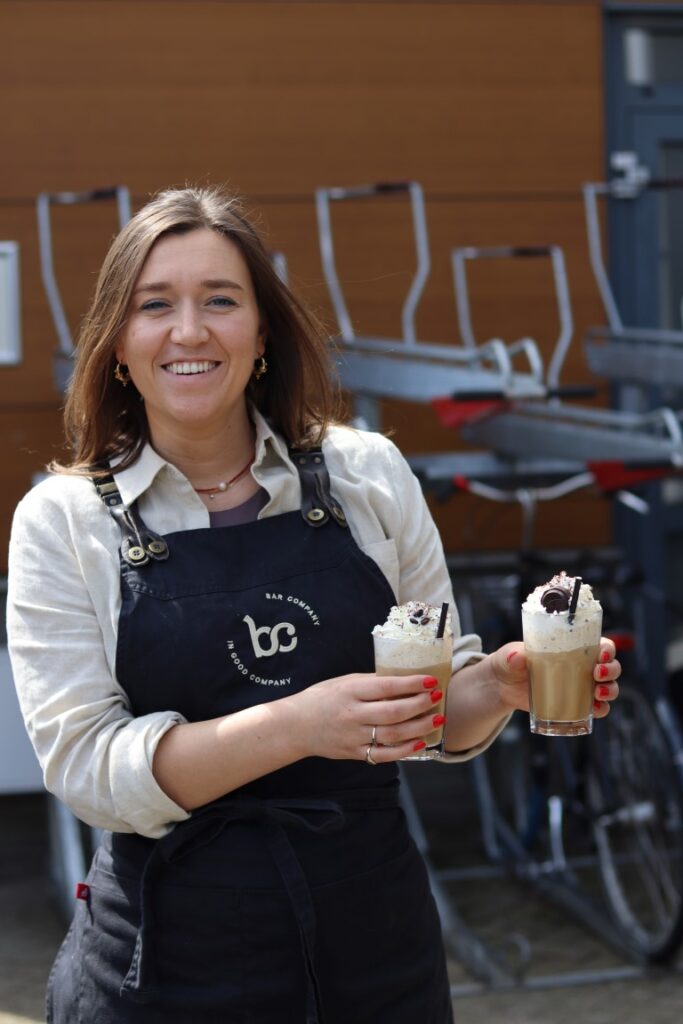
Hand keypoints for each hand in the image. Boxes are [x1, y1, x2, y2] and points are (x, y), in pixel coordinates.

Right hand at [289, 672, 444, 762]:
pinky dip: (404, 750)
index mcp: (350, 691)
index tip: (431, 680)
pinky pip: (384, 754)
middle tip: (438, 697)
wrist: (296, 725)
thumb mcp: (343, 682)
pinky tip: (420, 742)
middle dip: (420, 705)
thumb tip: (402, 679)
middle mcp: (352, 714)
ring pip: (393, 734)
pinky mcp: (354, 753)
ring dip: (419, 727)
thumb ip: (371, 682)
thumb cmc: (321, 698)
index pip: (386, 687)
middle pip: (393, 712)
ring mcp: (354, 736)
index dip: (411, 684)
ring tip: (437, 719)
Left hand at [489, 637, 621, 718]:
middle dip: (611, 670)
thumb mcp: (509, 656)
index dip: (608, 648)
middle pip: (611, 666)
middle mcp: (583, 666)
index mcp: (573, 647)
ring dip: (610, 691)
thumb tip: (517, 657)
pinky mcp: (576, 704)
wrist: (503, 688)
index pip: (601, 644)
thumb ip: (512, 655)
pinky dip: (600, 710)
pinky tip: (594, 710)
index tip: (601, 653)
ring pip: (609, 688)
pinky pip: (597, 709)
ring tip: (598, 693)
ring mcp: (581, 686)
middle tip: (598, 674)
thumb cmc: (510, 663)